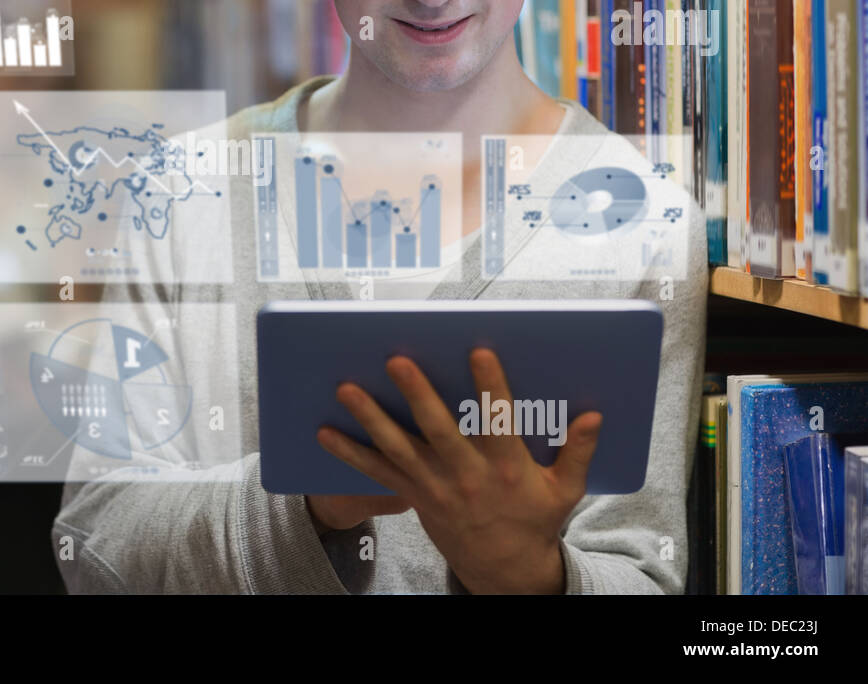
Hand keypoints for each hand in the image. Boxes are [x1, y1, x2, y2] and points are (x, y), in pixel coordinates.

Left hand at [316, 349, 601, 593]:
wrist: (505, 570)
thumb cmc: (536, 519)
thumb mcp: (566, 490)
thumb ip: (578, 451)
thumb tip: (594, 415)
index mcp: (508, 468)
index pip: (499, 421)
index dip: (490, 386)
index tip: (479, 350)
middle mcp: (468, 476)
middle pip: (438, 430)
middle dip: (416, 394)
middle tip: (396, 360)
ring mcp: (437, 487)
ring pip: (398, 448)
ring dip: (370, 417)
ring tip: (346, 388)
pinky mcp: (415, 496)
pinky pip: (377, 473)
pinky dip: (349, 453)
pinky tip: (324, 432)